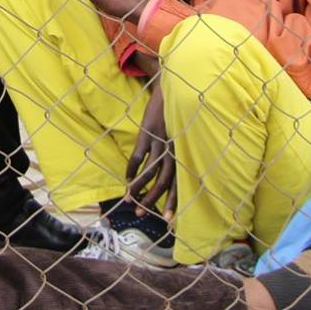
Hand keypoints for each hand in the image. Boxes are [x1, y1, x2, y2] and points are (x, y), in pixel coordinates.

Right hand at [125, 92, 174, 213]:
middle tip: (141, 214)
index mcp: (184, 154)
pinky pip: (137, 156)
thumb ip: (179, 156)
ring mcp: (159, 142)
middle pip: (163, 182)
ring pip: (148, 171)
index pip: (180, 184)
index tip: (169, 220)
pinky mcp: (147, 133)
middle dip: (151, 200)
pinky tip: (127, 179)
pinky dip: (131, 170)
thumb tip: (173, 179)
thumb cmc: (179, 116)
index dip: (173, 202)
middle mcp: (174, 150)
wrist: (171, 89)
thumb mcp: (182, 137)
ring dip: (138, 187)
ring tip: (129, 199)